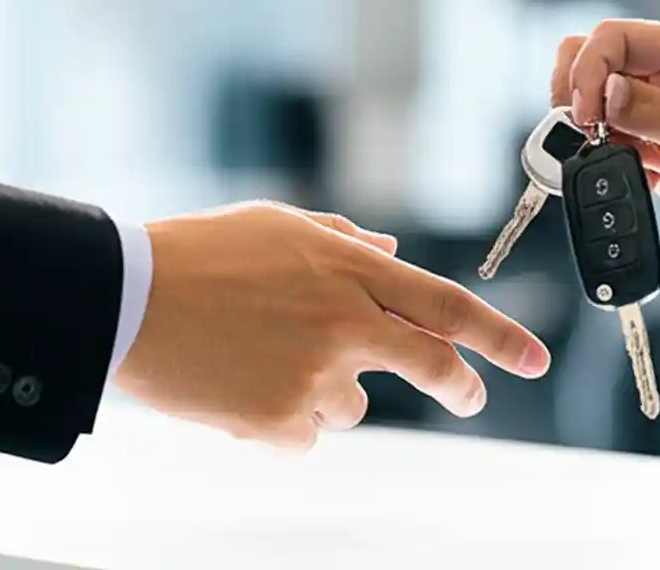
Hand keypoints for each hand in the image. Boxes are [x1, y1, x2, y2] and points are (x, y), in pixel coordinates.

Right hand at [113, 201, 550, 449]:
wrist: (125, 300)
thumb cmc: (199, 255)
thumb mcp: (279, 227)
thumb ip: (347, 242)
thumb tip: (395, 257)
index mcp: (351, 269)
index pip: (447, 306)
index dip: (499, 335)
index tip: (533, 359)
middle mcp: (347, 322)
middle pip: (434, 366)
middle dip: (461, 386)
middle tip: (468, 395)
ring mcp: (318, 375)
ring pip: (354, 405)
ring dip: (327, 391)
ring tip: (262, 360)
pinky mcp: (284, 422)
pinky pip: (306, 433)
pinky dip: (282, 417)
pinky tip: (239, 384)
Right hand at [552, 20, 659, 273]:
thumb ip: (649, 110)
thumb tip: (602, 91)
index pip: (613, 38)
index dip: (590, 72)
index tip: (589, 117)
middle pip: (593, 62)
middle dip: (577, 95)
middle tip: (587, 132)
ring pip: (595, 106)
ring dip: (590, 133)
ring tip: (611, 157)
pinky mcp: (655, 153)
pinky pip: (608, 146)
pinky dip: (605, 161)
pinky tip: (636, 177)